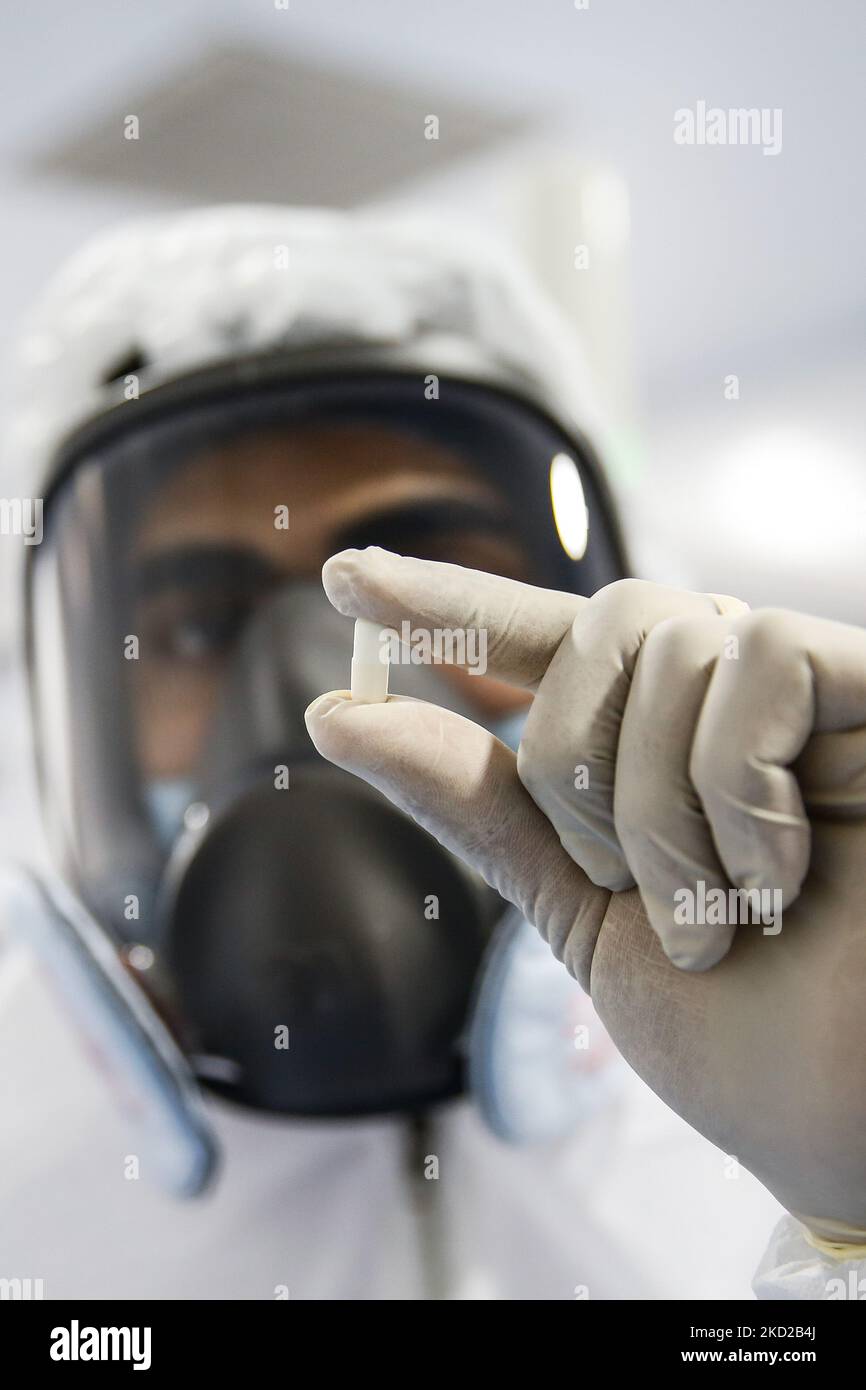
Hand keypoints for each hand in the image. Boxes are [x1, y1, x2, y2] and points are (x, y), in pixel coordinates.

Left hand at [306, 548, 865, 1243]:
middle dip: (570, 763)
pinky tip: (778, 874)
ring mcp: (810, 698)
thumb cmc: (744, 1033)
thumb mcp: (581, 914)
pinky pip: (763, 658)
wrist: (857, 1121)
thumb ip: (482, 806)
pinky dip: (737, 781)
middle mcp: (732, 706)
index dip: (452, 603)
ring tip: (715, 918)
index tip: (343, 581)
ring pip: (665, 643)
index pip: (546, 642)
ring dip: (655, 807)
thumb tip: (341, 711)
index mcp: (661, 751)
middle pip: (598, 628)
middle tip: (619, 887)